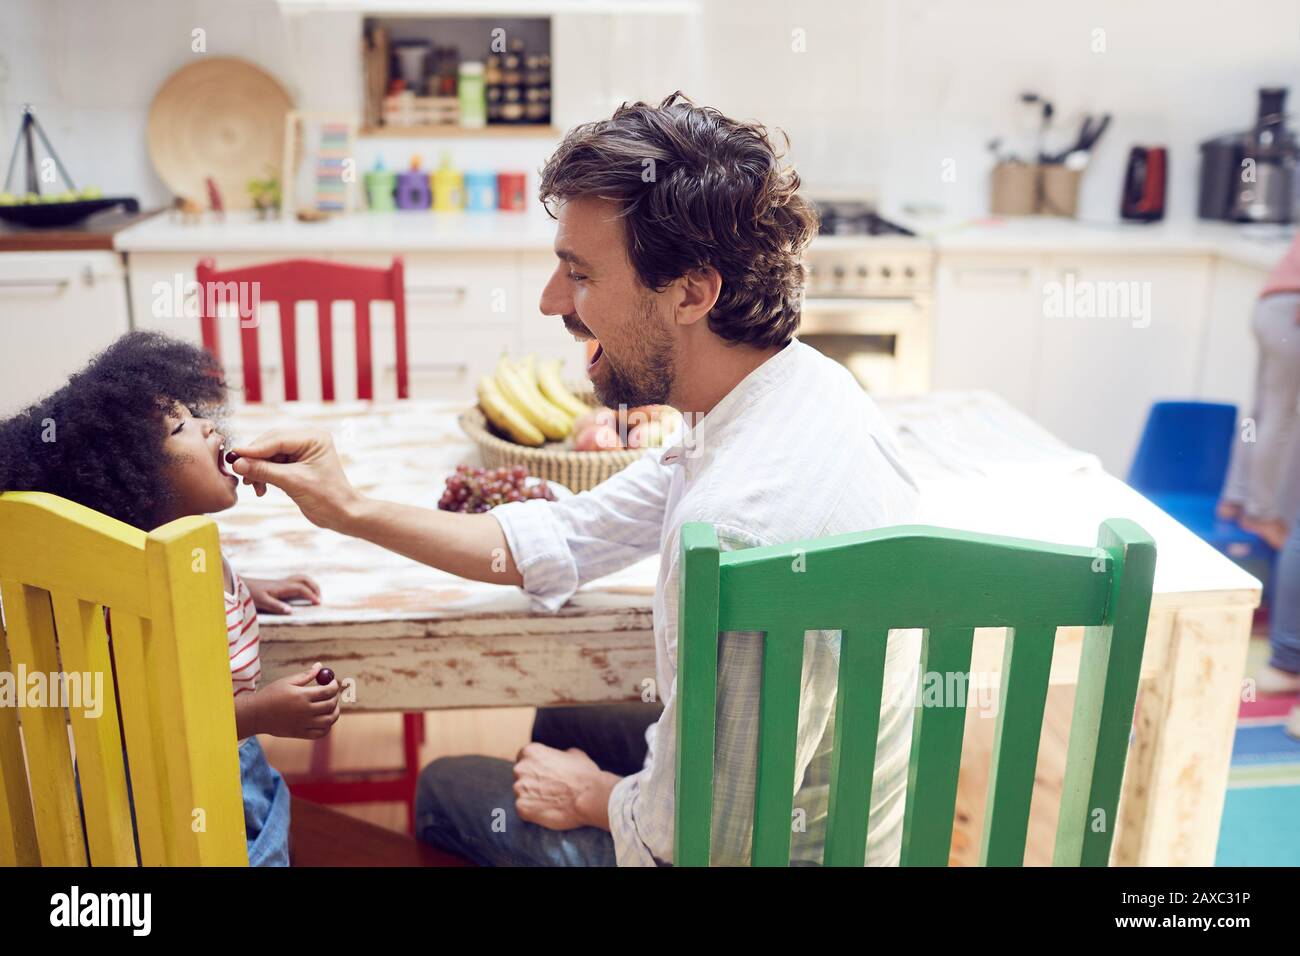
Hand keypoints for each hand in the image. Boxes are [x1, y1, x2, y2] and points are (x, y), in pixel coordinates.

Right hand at [230, 428, 362, 531]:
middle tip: (239, 472)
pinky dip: (264, 475)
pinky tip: (260, 488)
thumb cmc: (326, 497)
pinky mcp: (296, 465)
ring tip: (251, 484)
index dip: (255, 448)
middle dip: (254, 459)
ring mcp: (301, 452)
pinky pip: (273, 465)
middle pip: (270, 444)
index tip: (234, 455)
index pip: (277, 439)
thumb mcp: (292, 482)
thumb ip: (264, 471)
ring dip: (258, 470)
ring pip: (269, 455)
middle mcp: (308, 441)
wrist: (341, 514)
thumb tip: (237, 463)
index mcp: (314, 438)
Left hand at [244, 574, 321, 614]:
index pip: (302, 589)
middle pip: (304, 580)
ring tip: (315, 595)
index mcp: (282, 587)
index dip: (311, 595)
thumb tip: (291, 611)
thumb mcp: (262, 601)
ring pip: (301, 578)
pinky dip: (304, 585)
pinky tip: (302, 593)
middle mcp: (284, 583)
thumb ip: (276, 606)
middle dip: (315, 587)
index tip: (318, 603)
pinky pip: (296, 581)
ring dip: (310, 584)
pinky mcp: (279, 584)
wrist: (242, 585)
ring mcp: (282, 582)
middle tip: (320, 598)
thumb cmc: (251, 593)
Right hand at [251, 662, 339, 738]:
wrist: (256, 715)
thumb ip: (306, 675)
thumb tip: (320, 666)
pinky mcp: (300, 733)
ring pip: (329, 721)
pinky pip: (320, 733)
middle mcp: (305, 711)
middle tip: (332, 694)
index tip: (334, 683)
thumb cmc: (270, 695)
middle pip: (330, 705)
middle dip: (335, 697)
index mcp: (302, 696)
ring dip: (335, 712)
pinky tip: (325, 719)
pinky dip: (327, 727)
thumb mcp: (287, 681)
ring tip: (332, 706)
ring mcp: (303, 724)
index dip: (334, 686)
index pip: (327, 691)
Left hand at [512, 742, 619, 830]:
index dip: (535, 767)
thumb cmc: (584, 774)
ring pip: (522, 793)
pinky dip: (533, 812)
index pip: (523, 758)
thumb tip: (559, 757)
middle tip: (549, 789)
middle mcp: (520, 768)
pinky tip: (548, 810)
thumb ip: (558, 754)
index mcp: (531, 752)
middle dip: (532, 782)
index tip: (544, 774)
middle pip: (521, 776)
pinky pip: (523, 810)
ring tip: (551, 801)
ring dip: (532, 797)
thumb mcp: (573, 754)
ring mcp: (519, 788)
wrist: (590, 797)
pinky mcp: (521, 807)